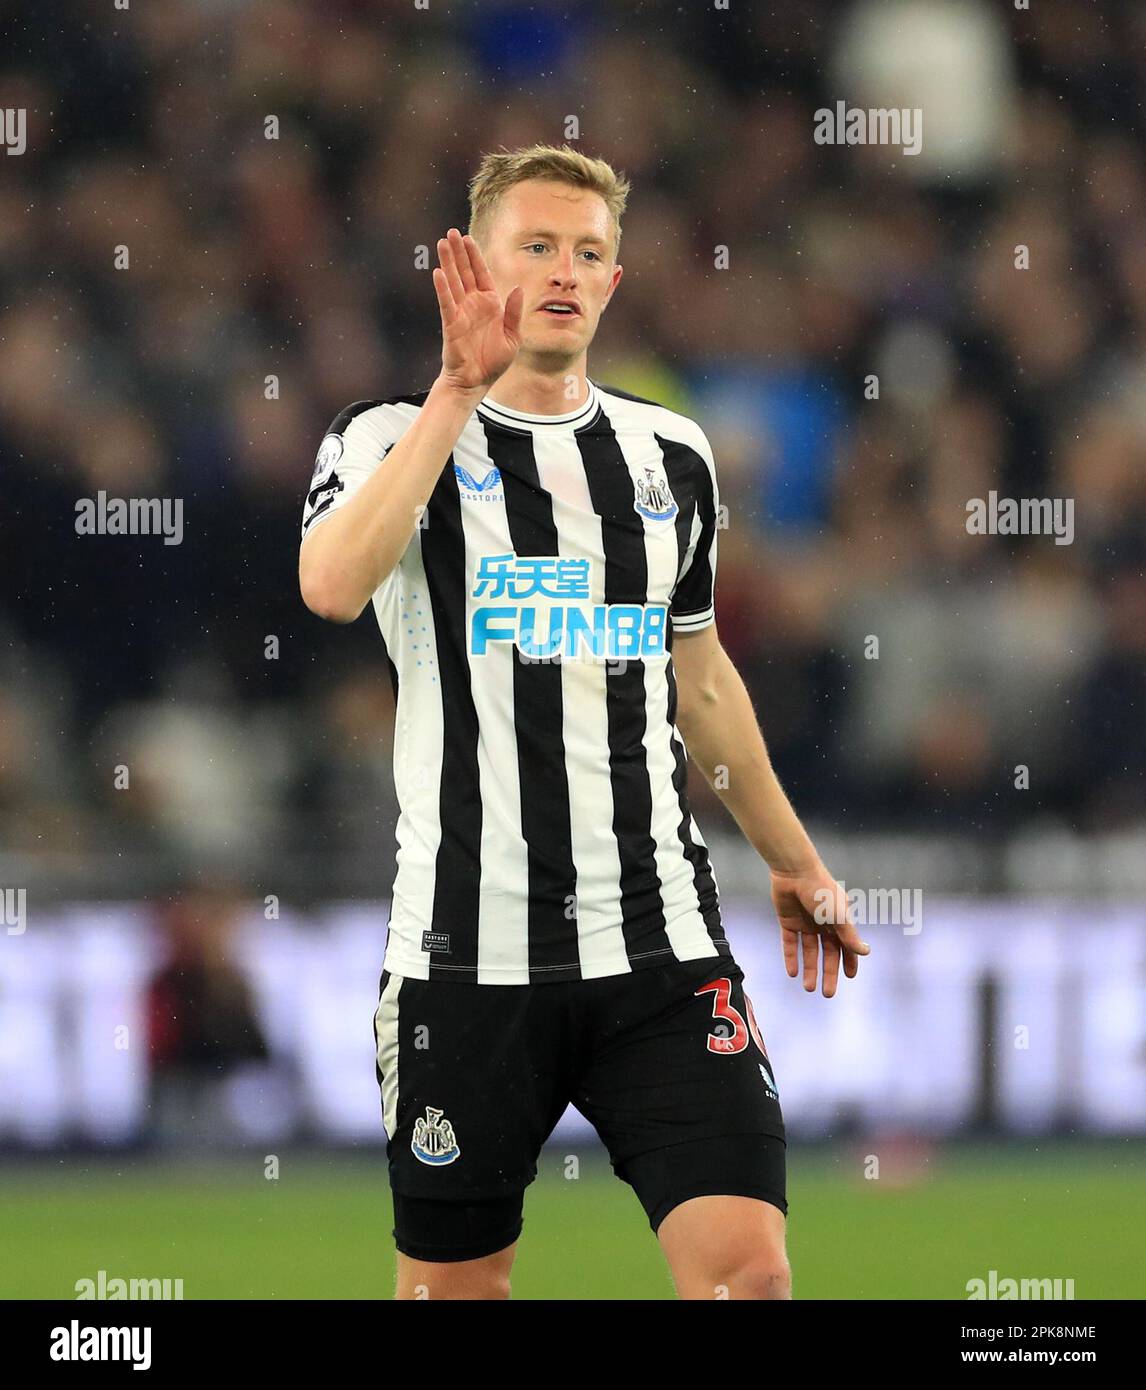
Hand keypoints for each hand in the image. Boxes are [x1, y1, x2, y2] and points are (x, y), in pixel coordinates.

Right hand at [433, 228, 523, 392]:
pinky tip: (438, 272)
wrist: (477, 382)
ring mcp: (461, 313)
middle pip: (465, 272)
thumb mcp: (513, 337)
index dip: (475, 256)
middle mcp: (473, 304)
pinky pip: (446, 303)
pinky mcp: (451, 324)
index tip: (467, 238)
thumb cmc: (494, 361)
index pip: (481, 274)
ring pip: (453, 282)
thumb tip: (516, 289)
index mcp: (490, 304)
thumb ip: (514, 312)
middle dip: (458, 252)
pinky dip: (443, 288)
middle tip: (451, 232)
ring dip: (447, 262)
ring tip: (441, 243)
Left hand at [771, 864, 869, 997]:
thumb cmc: (821, 891)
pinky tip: (792, 973)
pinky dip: (791, 957)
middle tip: (828, 994)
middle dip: (828, 973)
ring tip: (808, 988)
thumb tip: (866, 952)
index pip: (846, 946)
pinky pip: (789, 943)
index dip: (848, 961)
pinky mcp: (787, 921)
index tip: (849, 978)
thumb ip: (850, 935)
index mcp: (838, 921)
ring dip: (809, 969)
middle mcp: (823, 924)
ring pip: (808, 951)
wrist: (794, 871)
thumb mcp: (838, 916)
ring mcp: (805, 923)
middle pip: (827, 953)